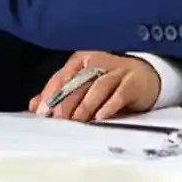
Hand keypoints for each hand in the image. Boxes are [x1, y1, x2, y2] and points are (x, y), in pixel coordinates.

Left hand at [28, 51, 159, 121]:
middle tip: (59, 120)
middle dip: (66, 103)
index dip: (50, 94)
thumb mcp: (83, 85)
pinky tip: (101, 116)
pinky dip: (109, 105)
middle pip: (78, 82)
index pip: (62, 76)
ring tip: (78, 121)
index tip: (42, 112)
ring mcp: (118, 70)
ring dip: (86, 105)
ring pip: (98, 87)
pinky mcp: (133, 82)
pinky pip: (120, 93)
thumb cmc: (110, 81)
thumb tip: (34, 105)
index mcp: (82, 60)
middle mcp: (99, 61)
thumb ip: (59, 94)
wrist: (146, 77)